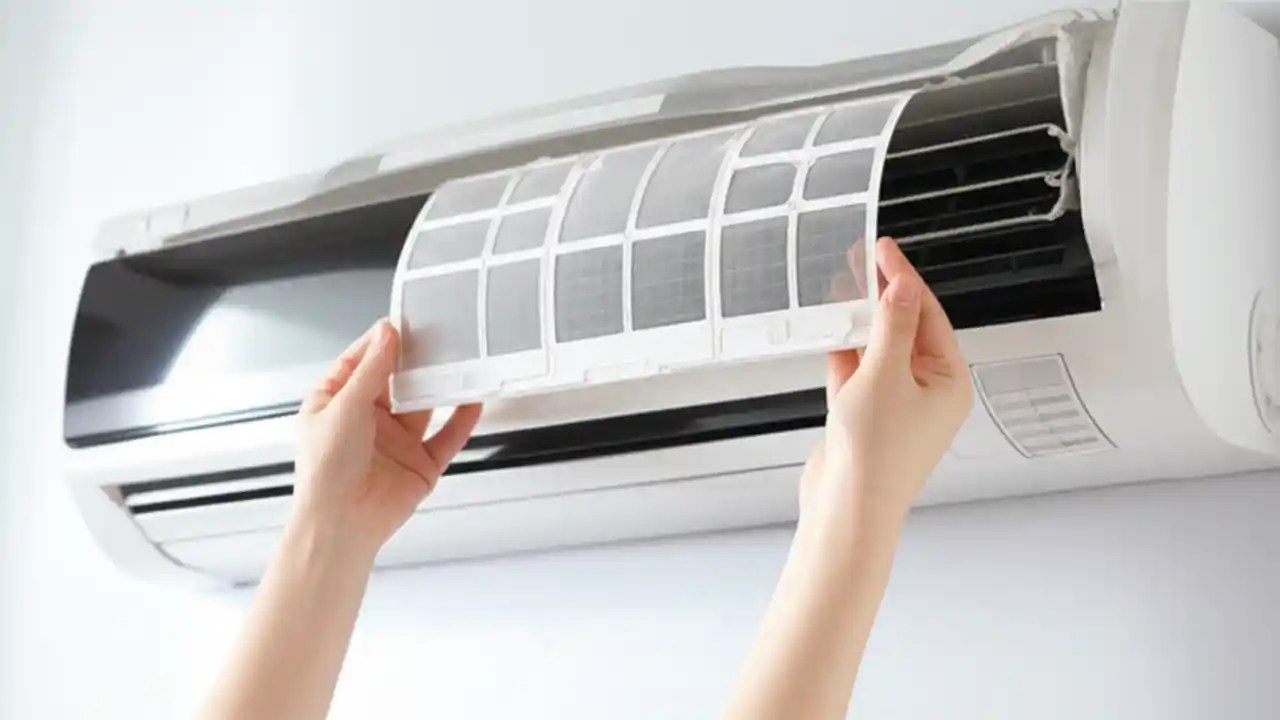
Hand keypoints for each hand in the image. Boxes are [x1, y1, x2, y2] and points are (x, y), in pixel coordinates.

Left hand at [294, 320, 482, 554]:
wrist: (342, 524)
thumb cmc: (325, 472)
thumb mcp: (344, 406)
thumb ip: (371, 370)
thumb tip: (386, 334)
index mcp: (336, 403)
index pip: (360, 362)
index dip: (380, 342)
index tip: (401, 323)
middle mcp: (367, 421)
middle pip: (397, 381)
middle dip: (415, 361)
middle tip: (436, 337)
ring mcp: (396, 443)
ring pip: (425, 406)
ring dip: (439, 387)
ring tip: (457, 363)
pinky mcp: (420, 464)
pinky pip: (447, 436)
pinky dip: (462, 420)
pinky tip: (472, 401)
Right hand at [801, 238, 971, 526]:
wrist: (847, 508)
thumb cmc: (877, 457)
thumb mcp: (886, 375)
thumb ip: (892, 326)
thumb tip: (902, 288)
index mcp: (949, 383)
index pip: (929, 316)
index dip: (904, 279)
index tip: (885, 250)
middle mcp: (927, 394)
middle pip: (905, 330)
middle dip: (882, 296)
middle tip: (862, 261)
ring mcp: (895, 406)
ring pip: (878, 350)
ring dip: (860, 322)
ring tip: (841, 287)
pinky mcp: (865, 418)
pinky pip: (856, 374)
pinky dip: (843, 352)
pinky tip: (830, 329)